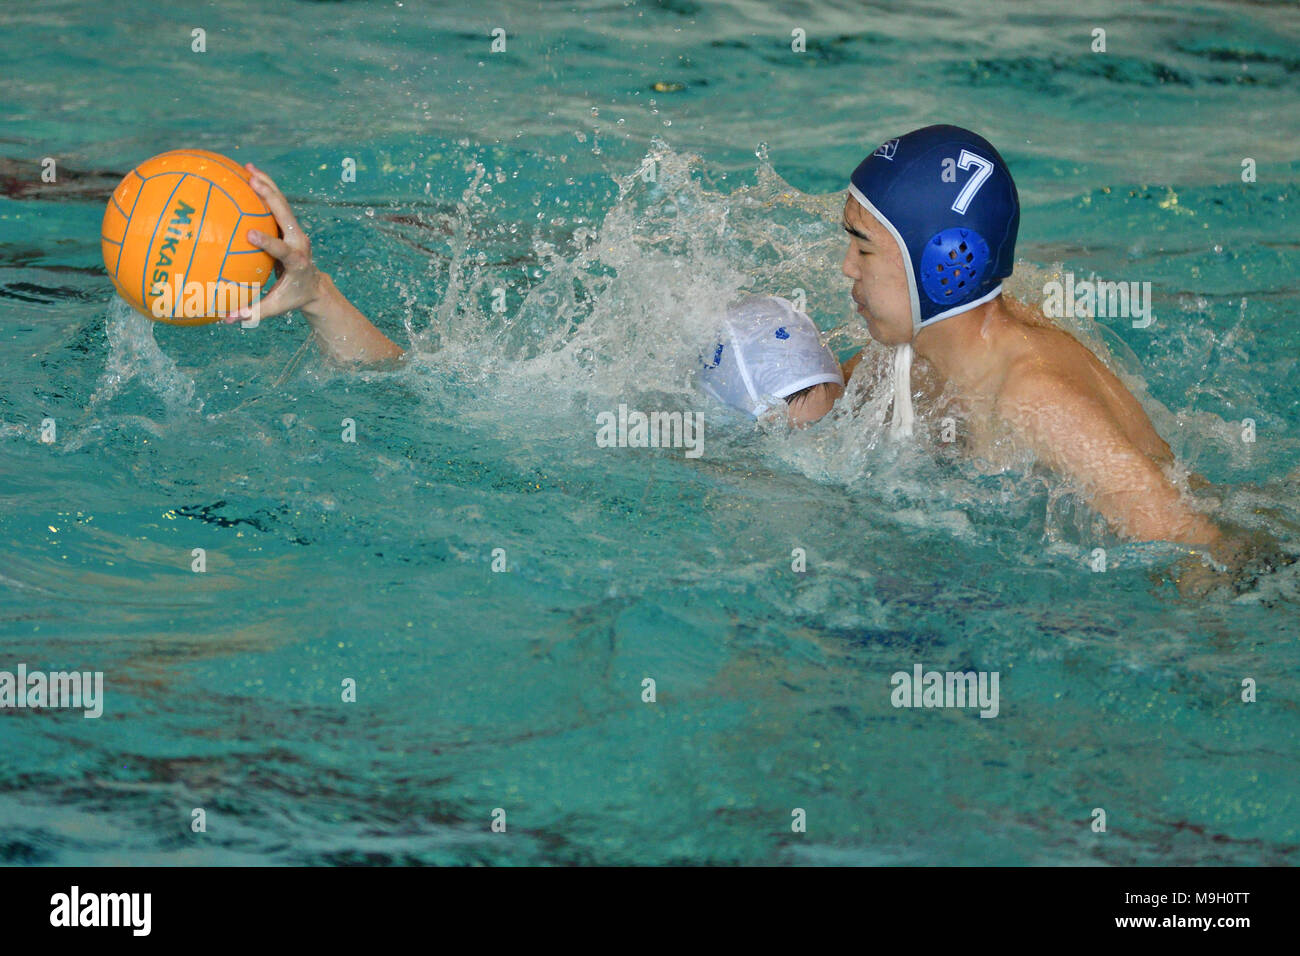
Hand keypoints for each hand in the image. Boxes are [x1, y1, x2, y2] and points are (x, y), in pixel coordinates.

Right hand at [221, 163, 324, 322]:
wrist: (314, 286)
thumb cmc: (292, 297)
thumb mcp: (276, 307)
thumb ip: (254, 311)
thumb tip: (226, 319)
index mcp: (297, 262)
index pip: (283, 250)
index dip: (269, 241)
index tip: (250, 234)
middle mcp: (299, 242)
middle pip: (286, 216)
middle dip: (271, 198)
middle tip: (252, 181)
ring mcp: (296, 231)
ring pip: (282, 204)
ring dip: (267, 185)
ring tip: (248, 168)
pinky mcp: (290, 226)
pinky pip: (277, 204)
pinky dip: (264, 188)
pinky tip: (247, 173)